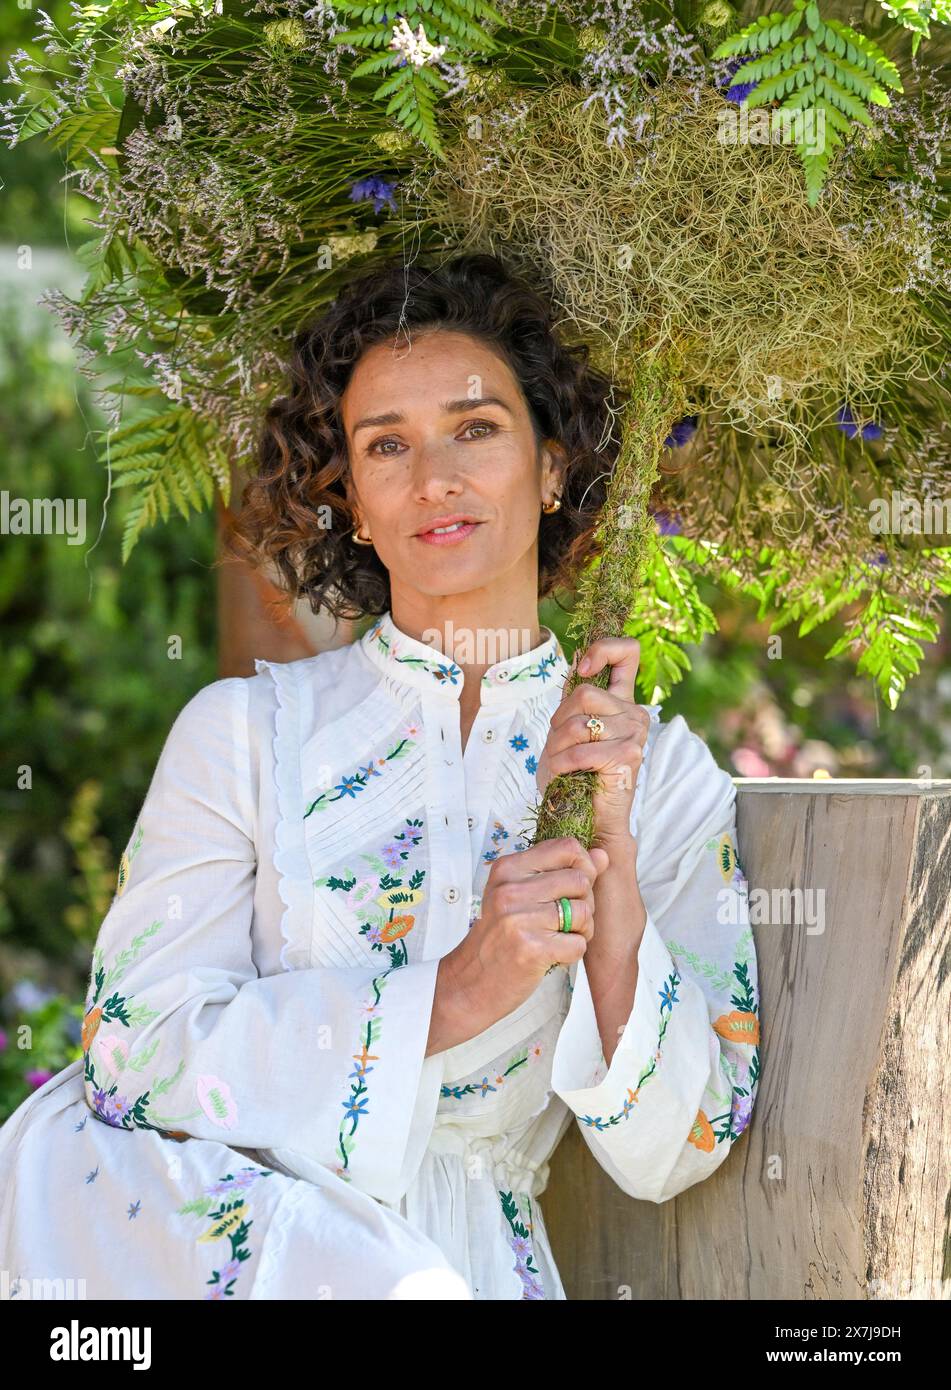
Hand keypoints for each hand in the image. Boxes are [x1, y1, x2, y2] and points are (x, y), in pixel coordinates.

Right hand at [443, 837, 609, 1031]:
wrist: (472, 980)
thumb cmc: (500, 936)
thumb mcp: (521, 894)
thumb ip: (562, 871)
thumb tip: (602, 855)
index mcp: (508, 869)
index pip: (566, 847)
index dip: (583, 866)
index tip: (575, 886)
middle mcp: (511, 890)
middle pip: (580, 880)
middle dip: (584, 902)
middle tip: (566, 920)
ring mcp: (519, 919)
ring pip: (583, 912)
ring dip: (582, 930)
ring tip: (560, 937)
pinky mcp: (530, 949)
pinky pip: (578, 944)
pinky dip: (573, 953)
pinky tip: (554, 954)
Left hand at [536, 636, 650, 844]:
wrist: (588, 820)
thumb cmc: (575, 776)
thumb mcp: (570, 728)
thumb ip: (577, 698)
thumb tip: (579, 661)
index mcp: (622, 701)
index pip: (627, 652)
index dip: (603, 648)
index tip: (584, 668)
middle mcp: (635, 713)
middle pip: (584, 693)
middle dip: (558, 721)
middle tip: (558, 747)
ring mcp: (636, 734)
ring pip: (578, 722)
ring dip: (556, 746)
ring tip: (559, 764)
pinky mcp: (629, 756)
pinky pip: (581, 749)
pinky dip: (561, 764)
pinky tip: (562, 776)